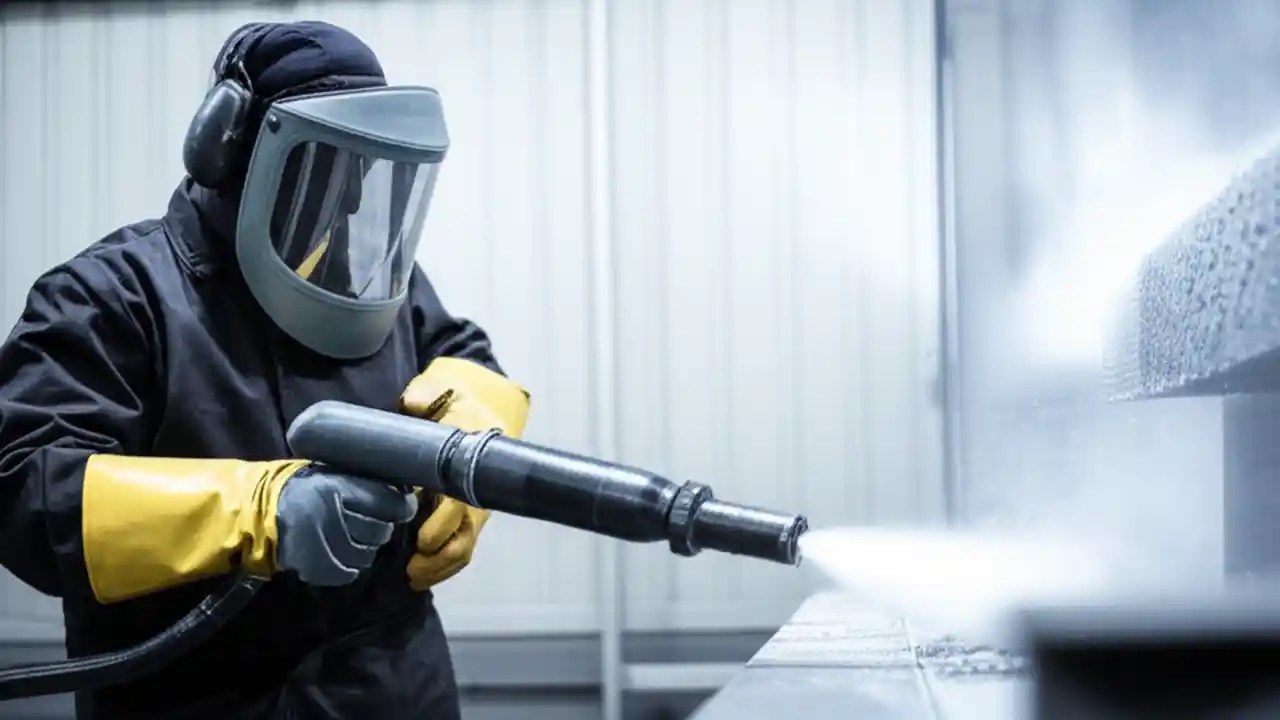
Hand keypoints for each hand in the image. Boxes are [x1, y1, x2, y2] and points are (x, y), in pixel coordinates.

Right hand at [275, 465, 417, 585]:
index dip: (402, 507)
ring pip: (366, 554)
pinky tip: (342, 554)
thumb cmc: (305, 489)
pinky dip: (350, 565)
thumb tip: (404, 493)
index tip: (406, 508)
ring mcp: (322, 545)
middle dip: (381, 528)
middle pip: (378, 531)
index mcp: (336, 488)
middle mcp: (330, 516)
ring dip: (366, 548)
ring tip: (354, 538)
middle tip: (374, 523)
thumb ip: (363, 483)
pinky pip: (348, 572)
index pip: (386, 502)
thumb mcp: (332, 475)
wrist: (263, 512)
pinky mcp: (315, 568)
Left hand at [398, 357, 528, 589]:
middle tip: (413, 569)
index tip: (422, 539)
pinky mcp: (469, 514)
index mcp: (470, 458)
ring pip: (466, 543)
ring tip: (414, 578)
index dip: (443, 521)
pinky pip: (463, 545)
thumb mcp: (443, 388)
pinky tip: (421, 574)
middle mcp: (476, 486)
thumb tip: (414, 403)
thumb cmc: (457, 402)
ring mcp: (475, 503)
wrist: (482, 408)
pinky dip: (445, 564)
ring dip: (441, 565)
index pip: (460, 497)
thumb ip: (428, 393)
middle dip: (440, 555)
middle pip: (466, 530)